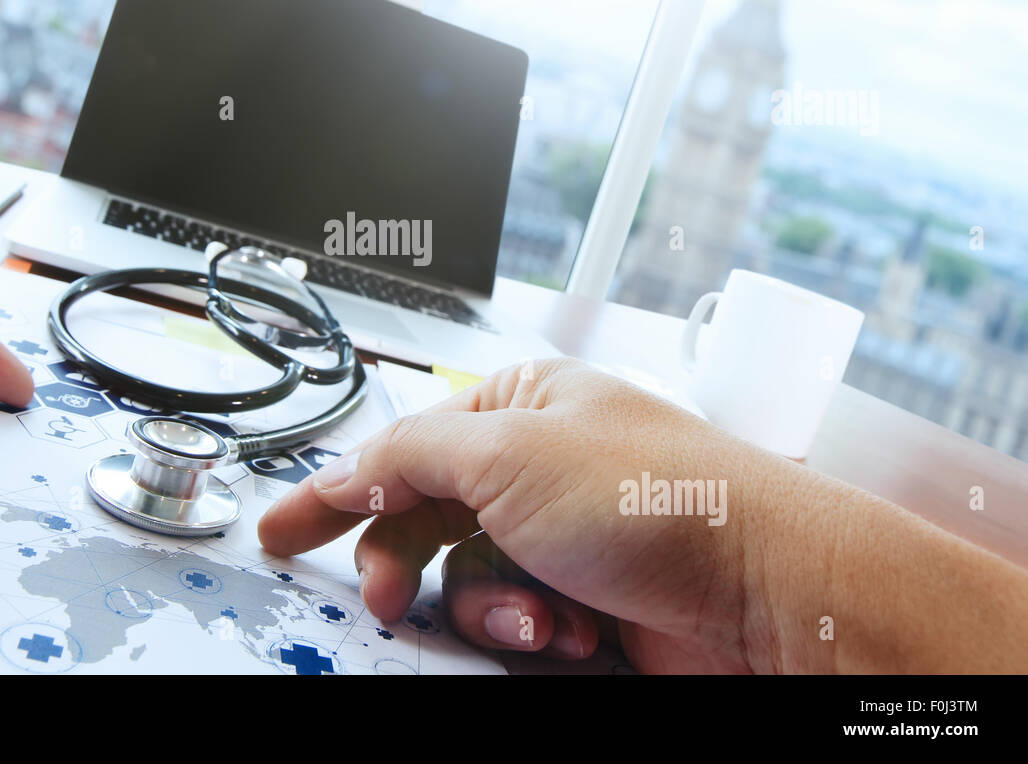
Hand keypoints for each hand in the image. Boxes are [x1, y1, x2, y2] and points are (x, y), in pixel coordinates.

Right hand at [259, 357, 1027, 672]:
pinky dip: (525, 636)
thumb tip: (348, 469)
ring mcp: (561, 537)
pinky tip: (565, 634)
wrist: (762, 591)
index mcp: (520, 407)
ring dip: (484, 611)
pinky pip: (511, 624)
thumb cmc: (663, 497)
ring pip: (464, 586)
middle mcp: (539, 467)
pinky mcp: (584, 599)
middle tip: (385, 598)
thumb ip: (408, 457)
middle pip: (424, 525)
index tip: (280, 532)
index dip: (334, 491)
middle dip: (407, 569)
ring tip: (530, 617)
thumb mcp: (507, 454)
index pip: (400, 447)